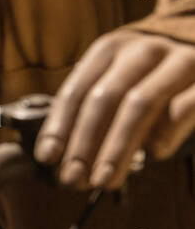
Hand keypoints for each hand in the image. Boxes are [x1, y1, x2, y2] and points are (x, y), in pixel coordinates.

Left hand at [34, 29, 194, 189]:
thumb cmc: (153, 69)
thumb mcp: (119, 74)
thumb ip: (94, 105)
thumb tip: (60, 154)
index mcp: (110, 49)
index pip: (76, 90)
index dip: (59, 126)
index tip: (48, 158)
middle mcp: (142, 51)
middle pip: (104, 99)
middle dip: (84, 143)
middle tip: (73, 178)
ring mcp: (179, 62)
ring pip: (140, 105)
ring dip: (117, 147)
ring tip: (104, 180)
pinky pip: (183, 108)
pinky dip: (164, 135)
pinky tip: (153, 154)